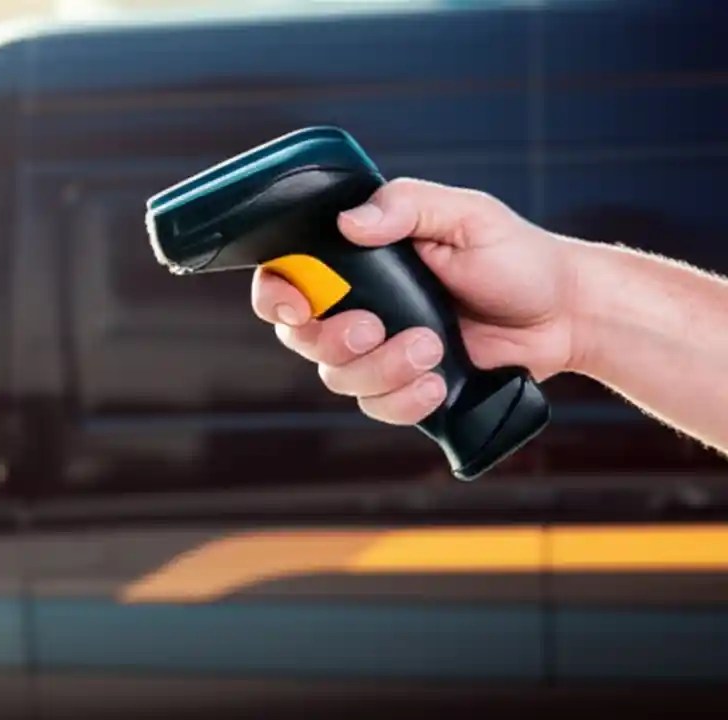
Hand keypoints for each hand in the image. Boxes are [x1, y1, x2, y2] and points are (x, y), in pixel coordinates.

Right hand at [250, 178, 581, 425]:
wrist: (563, 315)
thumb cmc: (515, 257)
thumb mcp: (466, 215)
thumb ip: (407, 205)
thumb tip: (351, 221)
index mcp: (357, 259)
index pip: (286, 277)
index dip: (275, 297)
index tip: (300, 307)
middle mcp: (358, 305)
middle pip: (301, 336)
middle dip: (332, 339)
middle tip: (374, 328)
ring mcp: (378, 350)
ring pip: (338, 377)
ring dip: (380, 369)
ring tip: (433, 349)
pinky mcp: (404, 386)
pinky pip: (376, 407)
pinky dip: (403, 399)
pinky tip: (436, 383)